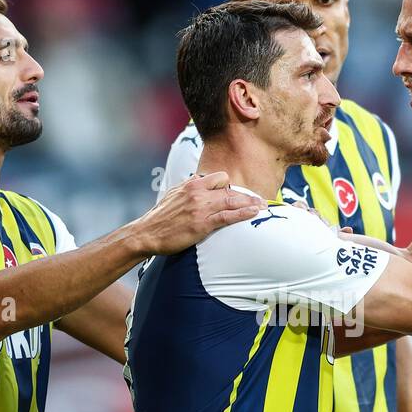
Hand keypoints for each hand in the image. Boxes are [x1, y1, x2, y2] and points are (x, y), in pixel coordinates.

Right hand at [135, 172, 263, 254]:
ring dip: (251, 203)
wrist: (147, 234)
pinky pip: (228, 216)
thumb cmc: (159, 218)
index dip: (230, 186)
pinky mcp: (203, 224)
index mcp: (191, 184)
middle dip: (248, 195)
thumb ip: (188, 189)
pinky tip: (254, 213)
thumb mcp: (172, 195)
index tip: (237, 195)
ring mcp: (201, 208)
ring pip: (233, 201)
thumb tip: (197, 183)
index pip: (219, 177)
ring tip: (264, 206)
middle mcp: (198, 193)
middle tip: (261, 199)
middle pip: (230, 189)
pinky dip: (244, 214)